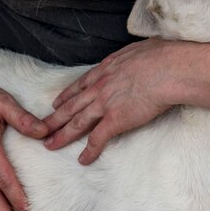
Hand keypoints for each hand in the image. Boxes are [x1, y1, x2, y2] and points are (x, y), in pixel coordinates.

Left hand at [42, 38, 182, 165]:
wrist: (168, 69)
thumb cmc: (162, 56)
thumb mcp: (140, 50)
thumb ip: (132, 58)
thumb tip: (140, 58)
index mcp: (105, 69)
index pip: (80, 85)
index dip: (66, 96)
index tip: (56, 103)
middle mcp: (99, 87)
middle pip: (71, 106)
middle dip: (54, 119)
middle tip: (40, 129)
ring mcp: (105, 104)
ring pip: (76, 123)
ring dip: (62, 136)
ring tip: (49, 146)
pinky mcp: (115, 120)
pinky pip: (97, 139)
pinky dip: (89, 151)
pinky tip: (83, 160)